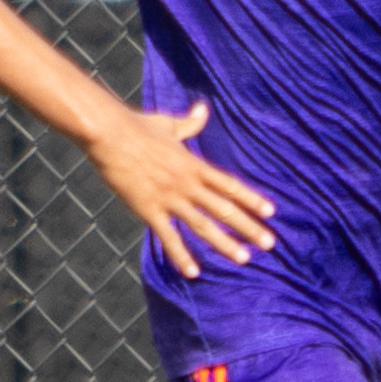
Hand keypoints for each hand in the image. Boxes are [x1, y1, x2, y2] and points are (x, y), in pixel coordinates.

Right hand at [84, 101, 275, 278]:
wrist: (110, 134)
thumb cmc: (137, 126)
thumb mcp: (168, 124)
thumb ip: (189, 123)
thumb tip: (203, 108)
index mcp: (193, 165)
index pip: (229, 185)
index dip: (251, 199)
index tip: (270, 213)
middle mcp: (187, 183)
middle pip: (224, 209)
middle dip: (249, 227)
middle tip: (269, 243)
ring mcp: (169, 197)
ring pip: (203, 225)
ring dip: (225, 243)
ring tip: (244, 258)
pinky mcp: (148, 209)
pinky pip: (168, 236)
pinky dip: (181, 256)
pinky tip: (193, 272)